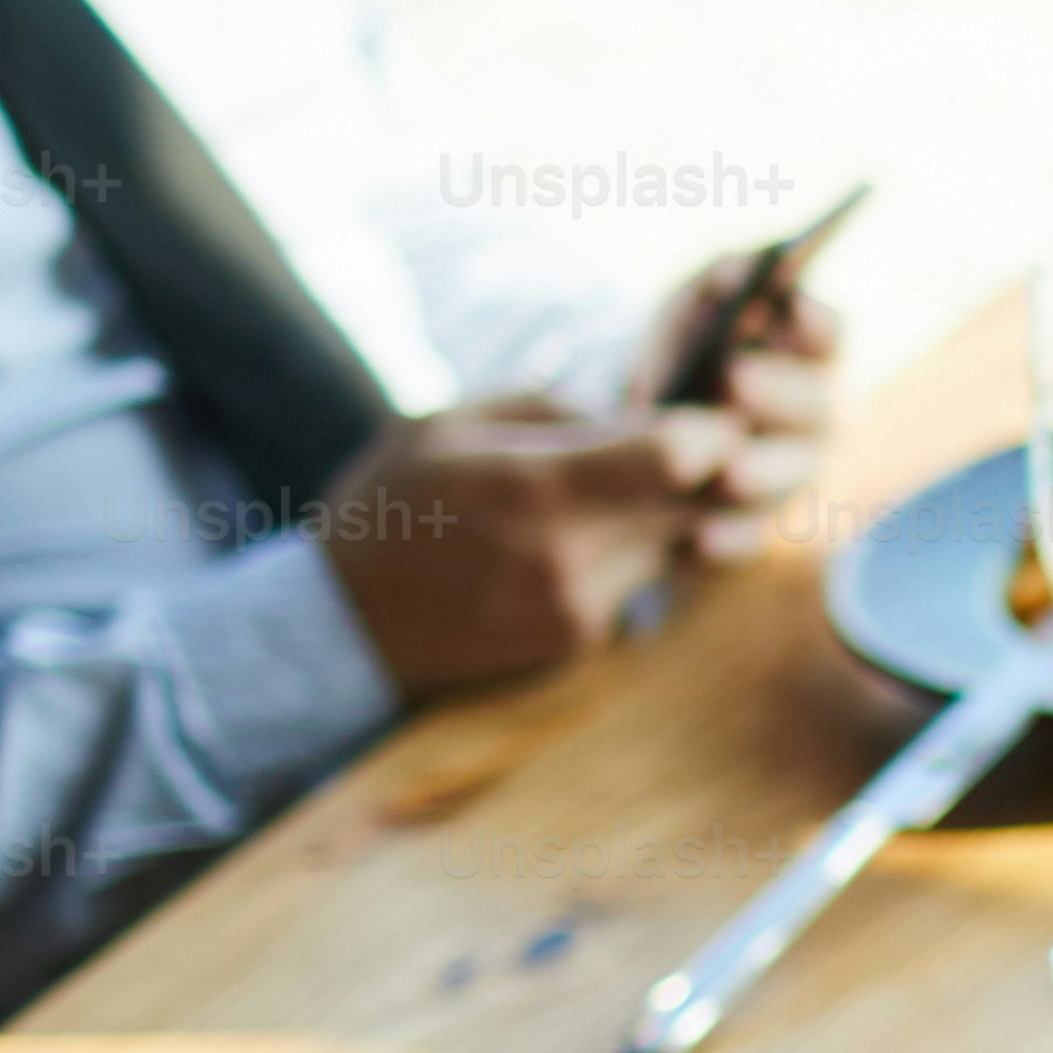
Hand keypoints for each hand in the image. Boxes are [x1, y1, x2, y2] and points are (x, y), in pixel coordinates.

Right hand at [314, 406, 708, 692]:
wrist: (344, 623)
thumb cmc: (393, 502)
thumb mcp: (452, 421)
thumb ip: (557, 409)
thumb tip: (644, 414)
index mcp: (534, 485)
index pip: (676, 459)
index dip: (708, 432)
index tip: (705, 415)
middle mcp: (568, 556)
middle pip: (693, 504)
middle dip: (699, 472)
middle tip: (683, 445)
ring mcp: (579, 608)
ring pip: (672, 544)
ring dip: (660, 514)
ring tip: (601, 492)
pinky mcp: (580, 643)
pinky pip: (638, 581)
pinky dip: (625, 554)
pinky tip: (571, 541)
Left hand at [628, 274, 843, 572]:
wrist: (640, 436)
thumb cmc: (679, 359)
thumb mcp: (686, 315)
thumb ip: (710, 288)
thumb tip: (734, 271)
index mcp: (809, 356)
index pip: (829, 335)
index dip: (816, 323)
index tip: (794, 308)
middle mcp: (816, 417)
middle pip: (819, 406)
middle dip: (781, 394)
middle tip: (736, 381)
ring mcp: (791, 475)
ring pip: (792, 477)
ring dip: (764, 474)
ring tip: (729, 473)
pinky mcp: (754, 526)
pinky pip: (752, 537)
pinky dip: (731, 540)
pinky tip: (704, 538)